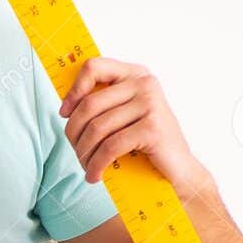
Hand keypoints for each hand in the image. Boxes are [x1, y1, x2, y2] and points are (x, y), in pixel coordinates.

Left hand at [59, 57, 213, 199]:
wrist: (178, 168)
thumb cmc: (144, 142)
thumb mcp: (123, 115)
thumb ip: (102, 104)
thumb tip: (65, 108)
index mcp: (134, 74)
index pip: (93, 67)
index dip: (73, 90)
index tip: (64, 113)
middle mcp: (144, 83)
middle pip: (89, 105)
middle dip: (74, 133)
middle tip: (77, 152)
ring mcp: (150, 104)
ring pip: (97, 128)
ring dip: (84, 153)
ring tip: (86, 166)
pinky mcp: (152, 128)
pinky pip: (110, 146)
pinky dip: (96, 164)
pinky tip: (94, 175)